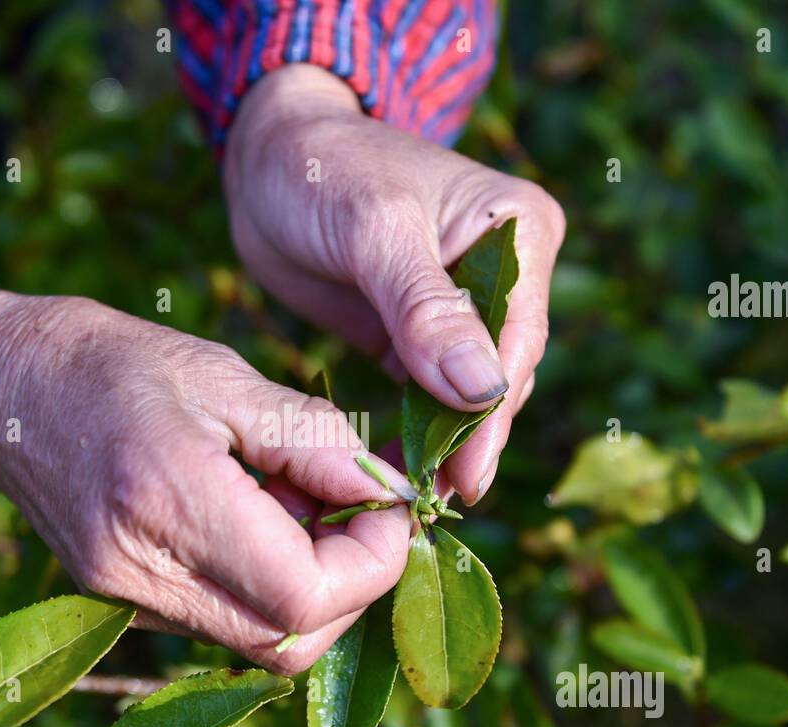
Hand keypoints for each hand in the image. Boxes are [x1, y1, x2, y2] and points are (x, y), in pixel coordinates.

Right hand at [0, 285, 412, 673]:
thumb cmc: (110, 363)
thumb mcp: (225, 375)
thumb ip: (316, 441)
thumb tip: (391, 494)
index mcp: (169, 500)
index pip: (305, 595)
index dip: (373, 563)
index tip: (390, 505)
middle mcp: (142, 572)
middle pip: (289, 643)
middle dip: (353, 587)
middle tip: (363, 513)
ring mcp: (125, 600)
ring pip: (261, 643)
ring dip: (314, 589)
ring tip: (308, 506)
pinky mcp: (121, 605)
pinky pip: (223, 623)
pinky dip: (267, 587)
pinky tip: (264, 522)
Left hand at [225, 64, 565, 504]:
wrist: (269, 161)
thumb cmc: (325, 173)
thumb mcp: (374, 231)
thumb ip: (426, 309)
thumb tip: (483, 391)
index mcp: (518, 231)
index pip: (517, 338)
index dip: (491, 412)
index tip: (466, 475)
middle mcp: (506, 272)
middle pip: (501, 374)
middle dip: (473, 438)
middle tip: (440, 504)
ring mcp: (466, 309)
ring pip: (470, 394)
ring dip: (450, 444)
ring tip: (422, 500)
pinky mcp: (422, 335)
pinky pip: (433, 395)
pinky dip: (421, 433)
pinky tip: (403, 473)